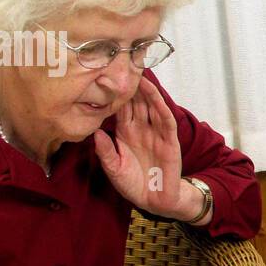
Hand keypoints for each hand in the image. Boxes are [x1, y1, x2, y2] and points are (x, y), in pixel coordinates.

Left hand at [93, 76, 197, 218]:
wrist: (154, 201)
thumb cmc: (133, 184)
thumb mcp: (113, 169)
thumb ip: (105, 152)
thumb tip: (96, 133)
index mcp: (125, 133)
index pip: (120, 108)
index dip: (114, 93)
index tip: (104, 75)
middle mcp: (141, 129)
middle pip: (136, 102)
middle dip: (130, 85)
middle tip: (123, 64)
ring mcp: (156, 133)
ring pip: (151, 106)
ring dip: (146, 91)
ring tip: (139, 73)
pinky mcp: (169, 141)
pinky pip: (165, 120)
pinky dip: (160, 106)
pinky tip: (154, 95)